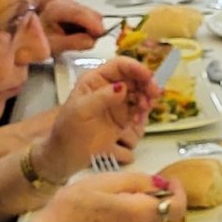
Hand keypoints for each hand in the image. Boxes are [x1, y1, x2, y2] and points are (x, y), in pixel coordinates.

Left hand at [37, 56, 156, 178]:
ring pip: (140, 92)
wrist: (67, 155)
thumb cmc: (69, 130)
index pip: (120, 66)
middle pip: (134, 77)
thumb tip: (122, 87)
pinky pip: (140, 109)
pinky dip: (144, 111)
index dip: (135, 67)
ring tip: (145, 108)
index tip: (148, 77)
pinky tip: (138, 120)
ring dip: (147, 97)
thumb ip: (101, 98)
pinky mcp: (125, 117)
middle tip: (155, 93)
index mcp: (96, 79)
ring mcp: (118, 102)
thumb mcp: (81, 111)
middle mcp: (109, 86)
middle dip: (146, 83)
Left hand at [39, 0, 105, 54]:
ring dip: (91, 28)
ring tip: (78, 39)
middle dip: (93, 28)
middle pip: (89, 12)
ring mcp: (71, 3)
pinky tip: (77, 33)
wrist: (30, 33)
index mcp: (56, 9)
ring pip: (92, 14)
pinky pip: (90, 16)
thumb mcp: (54, 45)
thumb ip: (73, 43)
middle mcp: (65, 2)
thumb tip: (91, 40)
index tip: (100, 33)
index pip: (79, 13)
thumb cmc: (39, 39)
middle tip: (88, 42)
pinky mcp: (76, 7)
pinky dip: (89, 26)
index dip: (92, 23)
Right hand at [41, 172, 185, 221]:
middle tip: (123, 190)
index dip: (176, 190)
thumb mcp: (105, 181)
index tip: (166, 181)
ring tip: (108, 205)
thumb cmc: (74, 207)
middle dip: (149, 199)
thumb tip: (162, 184)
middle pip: (160, 212)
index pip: (177, 205)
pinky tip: (106, 221)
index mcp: (141, 213)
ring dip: (137, 212)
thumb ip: (138, 181)